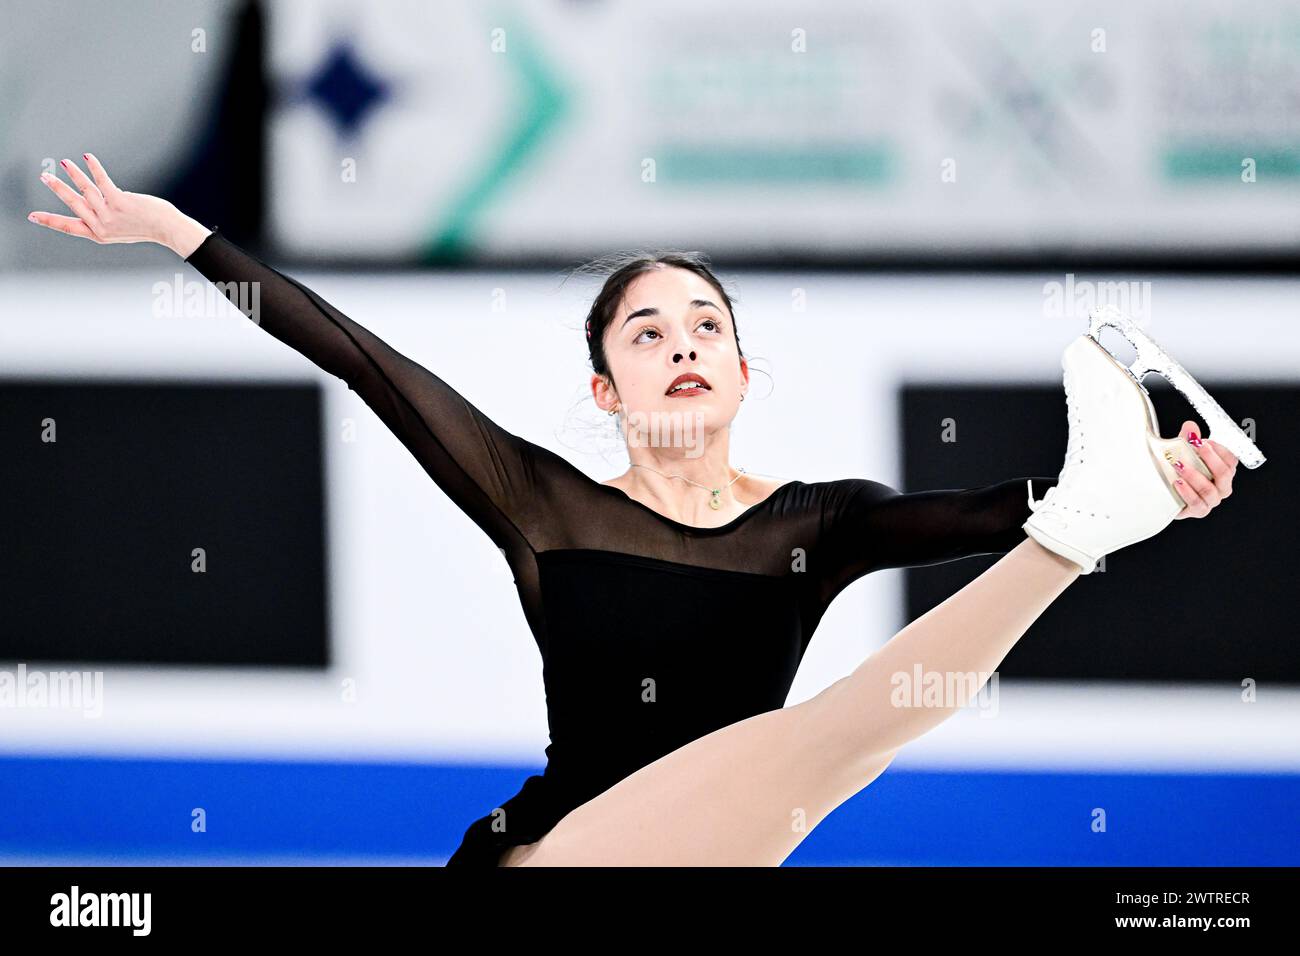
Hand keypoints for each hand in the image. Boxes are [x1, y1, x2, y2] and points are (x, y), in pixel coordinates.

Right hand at [27, 153, 179, 246]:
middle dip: (57, 189)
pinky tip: (86, 157)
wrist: (167, 229)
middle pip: (72, 204)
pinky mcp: (120, 202)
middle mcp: (101, 226)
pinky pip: (102, 181)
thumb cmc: (146, 226)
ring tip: (64, 163)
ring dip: (73, 174)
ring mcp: (110, 215)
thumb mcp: (121, 229)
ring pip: (85, 190)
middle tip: (43, 177)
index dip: (49, 221)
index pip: (68, 227)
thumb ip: (104, 217)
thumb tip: (94, 197)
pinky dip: (93, 167)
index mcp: (99, 234)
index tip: (32, 216)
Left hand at [1171, 420, 1236, 518]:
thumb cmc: (1180, 471)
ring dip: (1194, 475)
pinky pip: (1197, 503)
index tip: (1202, 440)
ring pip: (1209, 489)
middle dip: (1210, 458)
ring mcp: (1212, 500)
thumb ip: (1187, 440)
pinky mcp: (1199, 510)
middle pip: (1224, 473)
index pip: (1231, 460)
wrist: (1167, 494)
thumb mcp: (1183, 453)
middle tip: (1195, 446)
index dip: (1219, 449)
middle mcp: (1222, 486)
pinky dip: (1187, 492)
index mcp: (1224, 471)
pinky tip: (1178, 483)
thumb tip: (1190, 426)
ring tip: (1179, 465)